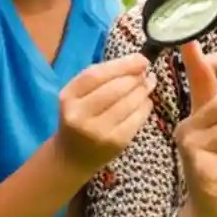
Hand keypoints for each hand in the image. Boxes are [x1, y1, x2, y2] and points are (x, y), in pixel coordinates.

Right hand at [55, 53, 154, 172]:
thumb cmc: (80, 117)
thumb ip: (102, 77)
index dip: (122, 65)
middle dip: (136, 78)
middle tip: (145, 74)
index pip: (96, 75)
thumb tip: (138, 62)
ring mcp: (99, 131)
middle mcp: (80, 115)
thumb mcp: (79, 95)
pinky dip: (145, 106)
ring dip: (143, 90)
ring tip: (148, 84)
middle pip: (116, 88)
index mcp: (68, 97)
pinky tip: (145, 102)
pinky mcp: (116, 142)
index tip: (141, 59)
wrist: (73, 157)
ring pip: (129, 102)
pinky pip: (138, 118)